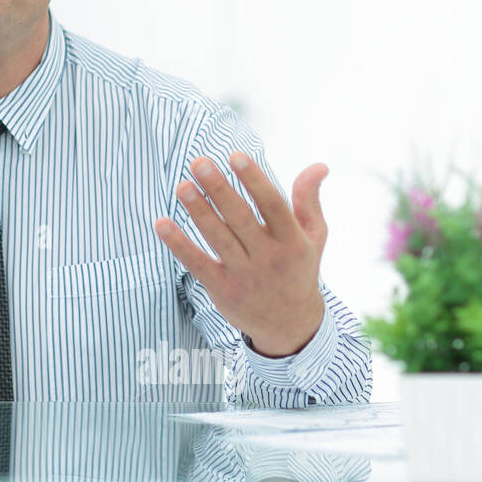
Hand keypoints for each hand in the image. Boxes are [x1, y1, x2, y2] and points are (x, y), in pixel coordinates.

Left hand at [153, 152, 327, 356]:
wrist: (290, 326)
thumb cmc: (298, 269)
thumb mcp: (314, 237)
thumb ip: (308, 200)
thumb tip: (319, 165)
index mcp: (292, 241)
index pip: (273, 206)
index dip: (255, 180)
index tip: (236, 156)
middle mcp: (269, 258)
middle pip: (241, 219)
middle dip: (219, 189)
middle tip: (198, 162)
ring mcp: (244, 275)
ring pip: (218, 238)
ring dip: (198, 211)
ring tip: (182, 186)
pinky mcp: (221, 289)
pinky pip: (197, 264)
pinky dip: (179, 244)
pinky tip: (162, 223)